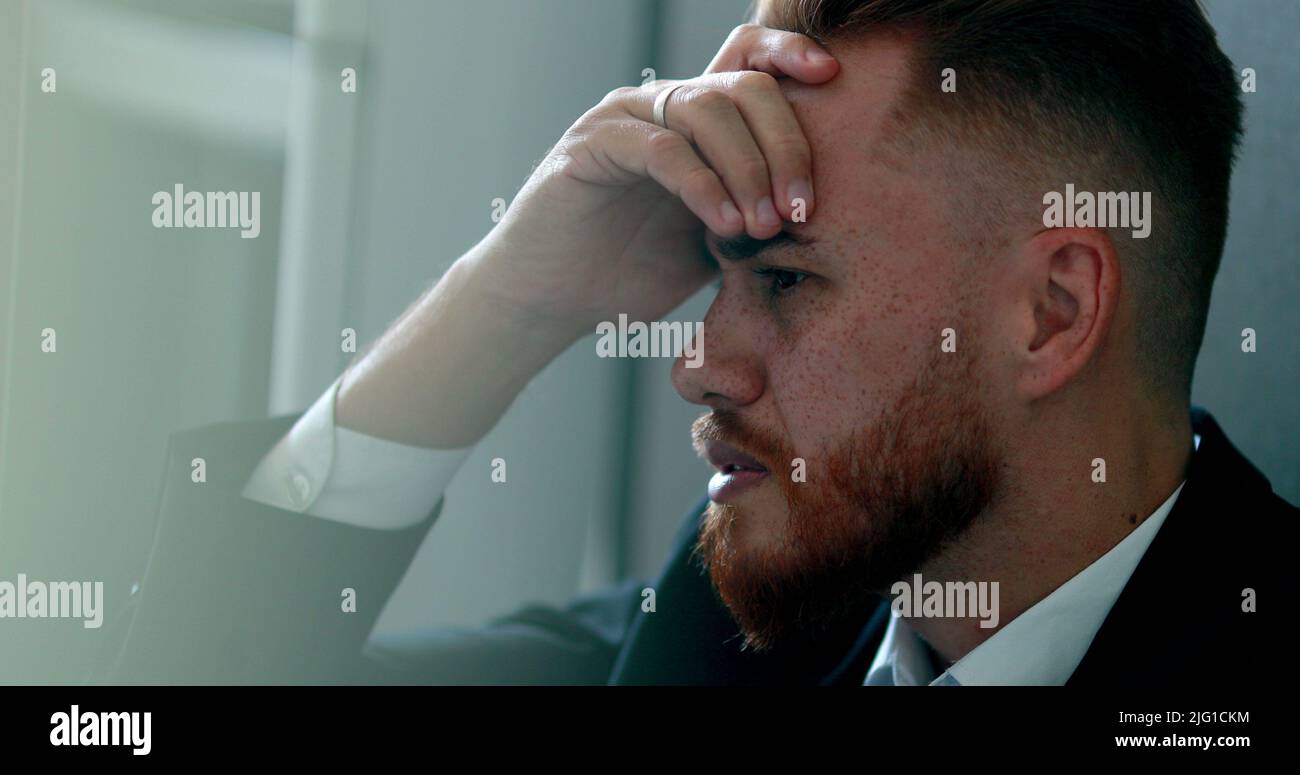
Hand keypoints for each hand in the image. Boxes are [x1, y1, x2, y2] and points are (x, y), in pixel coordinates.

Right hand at [473, 24, 838, 337]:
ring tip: (762, 226)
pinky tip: (723, 224)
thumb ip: (755, 213)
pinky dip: (702, 184)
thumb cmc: (628, 274)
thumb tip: (825, 210)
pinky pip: (661, 148)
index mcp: (692, 120)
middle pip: (742, 86)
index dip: (792, 54)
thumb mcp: (712, 243)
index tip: (836, 79)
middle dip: (785, 145)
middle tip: (803, 208)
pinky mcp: (590, 146)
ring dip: (748, 169)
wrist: (550, 303)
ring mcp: (622, 119)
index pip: (749, 59)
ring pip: (705, 109)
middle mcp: (659, 105)